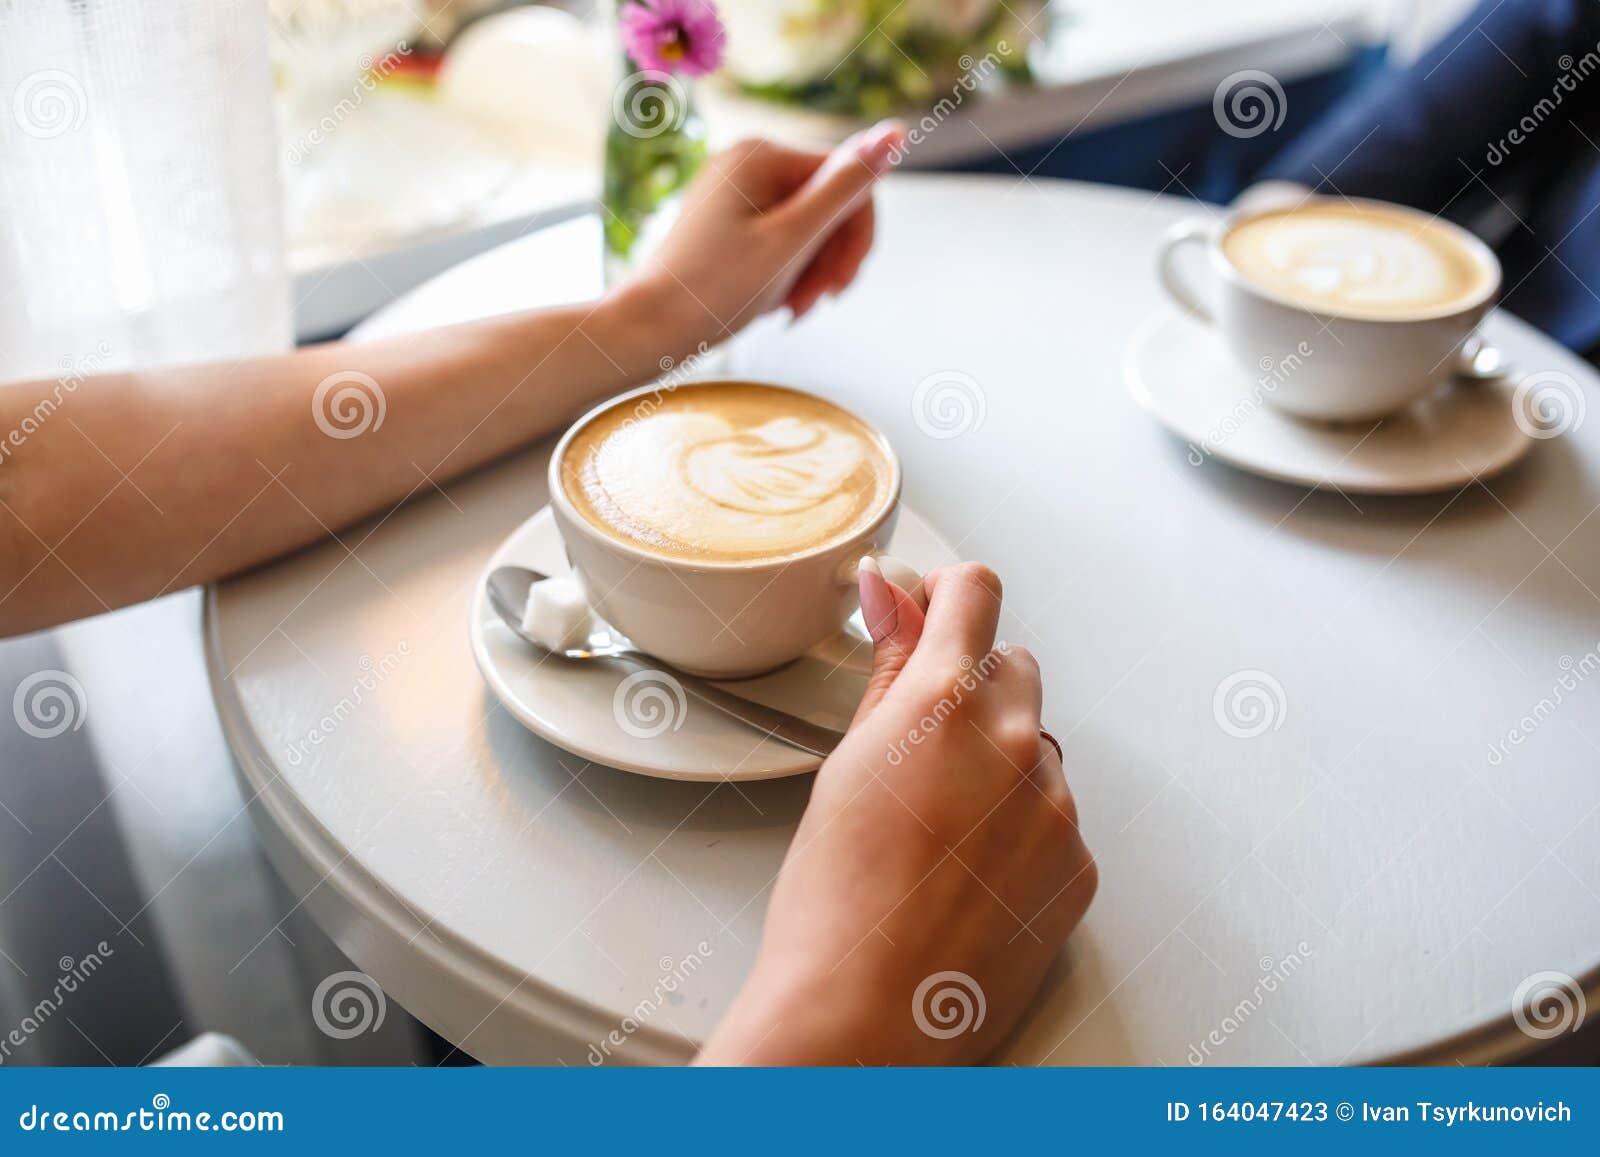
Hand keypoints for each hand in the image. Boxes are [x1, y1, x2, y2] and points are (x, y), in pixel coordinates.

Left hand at [624, 121, 902, 340]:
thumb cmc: (713, 291)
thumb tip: (897, 131)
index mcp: (762, 154)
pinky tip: (775, 303)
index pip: (847, 182)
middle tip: (813, 306)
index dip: (855, 238)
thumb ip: (845, 188)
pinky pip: (780, 239)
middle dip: (830, 260)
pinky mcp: (726, 219)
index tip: (839, 289)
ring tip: (791, 311)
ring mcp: (735, 190)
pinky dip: (788, 273)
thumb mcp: (791, 241)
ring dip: (812, 273)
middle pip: (827, 205)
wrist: (646, 331)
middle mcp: (746, 160)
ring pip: (807, 227)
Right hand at [698, 562, 1096, 1065]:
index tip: (933, 613)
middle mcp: (1014, 743)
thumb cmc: (834, 903)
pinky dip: (1023, 831)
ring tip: (940, 833)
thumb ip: (887, 668)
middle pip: (1014, 669)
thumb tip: (890, 594)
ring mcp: (1056, 808)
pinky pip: (1057, 818)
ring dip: (1001, 765)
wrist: (864, 1015)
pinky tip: (970, 874)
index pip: (976, 593)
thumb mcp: (847, 764)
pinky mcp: (1079, 866)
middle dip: (973, 693)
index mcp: (945, 704)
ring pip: (1036, 748)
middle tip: (920, 752)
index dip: (948, 597)